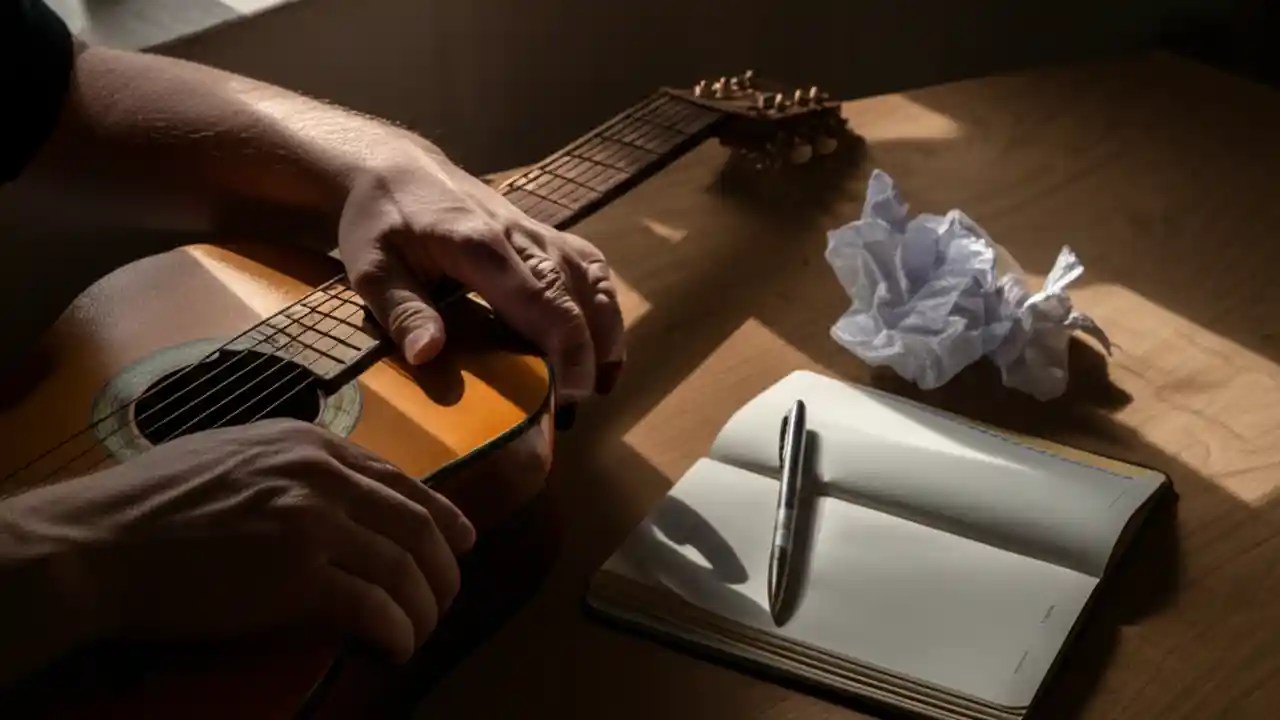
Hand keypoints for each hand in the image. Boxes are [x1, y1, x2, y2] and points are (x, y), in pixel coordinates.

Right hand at [0, 420, 473, 663]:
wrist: (100, 541)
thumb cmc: (150, 504)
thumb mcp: (233, 455)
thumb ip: (289, 468)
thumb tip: (333, 497)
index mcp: (308, 444)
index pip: (398, 478)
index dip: (441, 513)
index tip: (463, 540)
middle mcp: (321, 475)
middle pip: (416, 523)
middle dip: (444, 567)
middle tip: (447, 597)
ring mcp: (313, 523)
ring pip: (405, 566)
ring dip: (425, 606)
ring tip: (421, 632)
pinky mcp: (298, 577)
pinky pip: (374, 606)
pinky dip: (396, 630)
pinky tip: (396, 646)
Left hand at [337, 139, 624, 401]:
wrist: (393, 167)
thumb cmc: (378, 220)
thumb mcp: (371, 267)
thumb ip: (402, 310)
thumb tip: (428, 355)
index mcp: (479, 247)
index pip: (540, 299)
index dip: (567, 347)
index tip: (572, 392)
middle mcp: (519, 235)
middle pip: (576, 290)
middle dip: (592, 347)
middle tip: (581, 399)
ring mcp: (534, 229)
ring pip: (591, 274)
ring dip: (607, 325)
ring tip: (604, 375)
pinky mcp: (539, 231)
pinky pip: (586, 262)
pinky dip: (602, 299)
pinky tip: (601, 334)